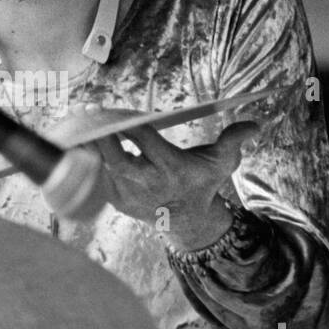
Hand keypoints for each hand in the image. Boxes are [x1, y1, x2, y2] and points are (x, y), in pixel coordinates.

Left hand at [82, 111, 259, 250]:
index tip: (115, 108)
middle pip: (118, 160)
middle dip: (101, 137)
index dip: (129, 125)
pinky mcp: (114, 199)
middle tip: (88, 109)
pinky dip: (81, 159)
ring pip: (100, 168)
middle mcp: (148, 184)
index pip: (146, 143)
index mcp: (172, 169)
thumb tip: (256, 124)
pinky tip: (72, 138)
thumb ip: (234, 141)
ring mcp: (128, 194)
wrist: (187, 220)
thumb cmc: (203, 183)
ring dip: (85, 145)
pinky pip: (93, 177)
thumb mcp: (223, 163)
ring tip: (73, 119)